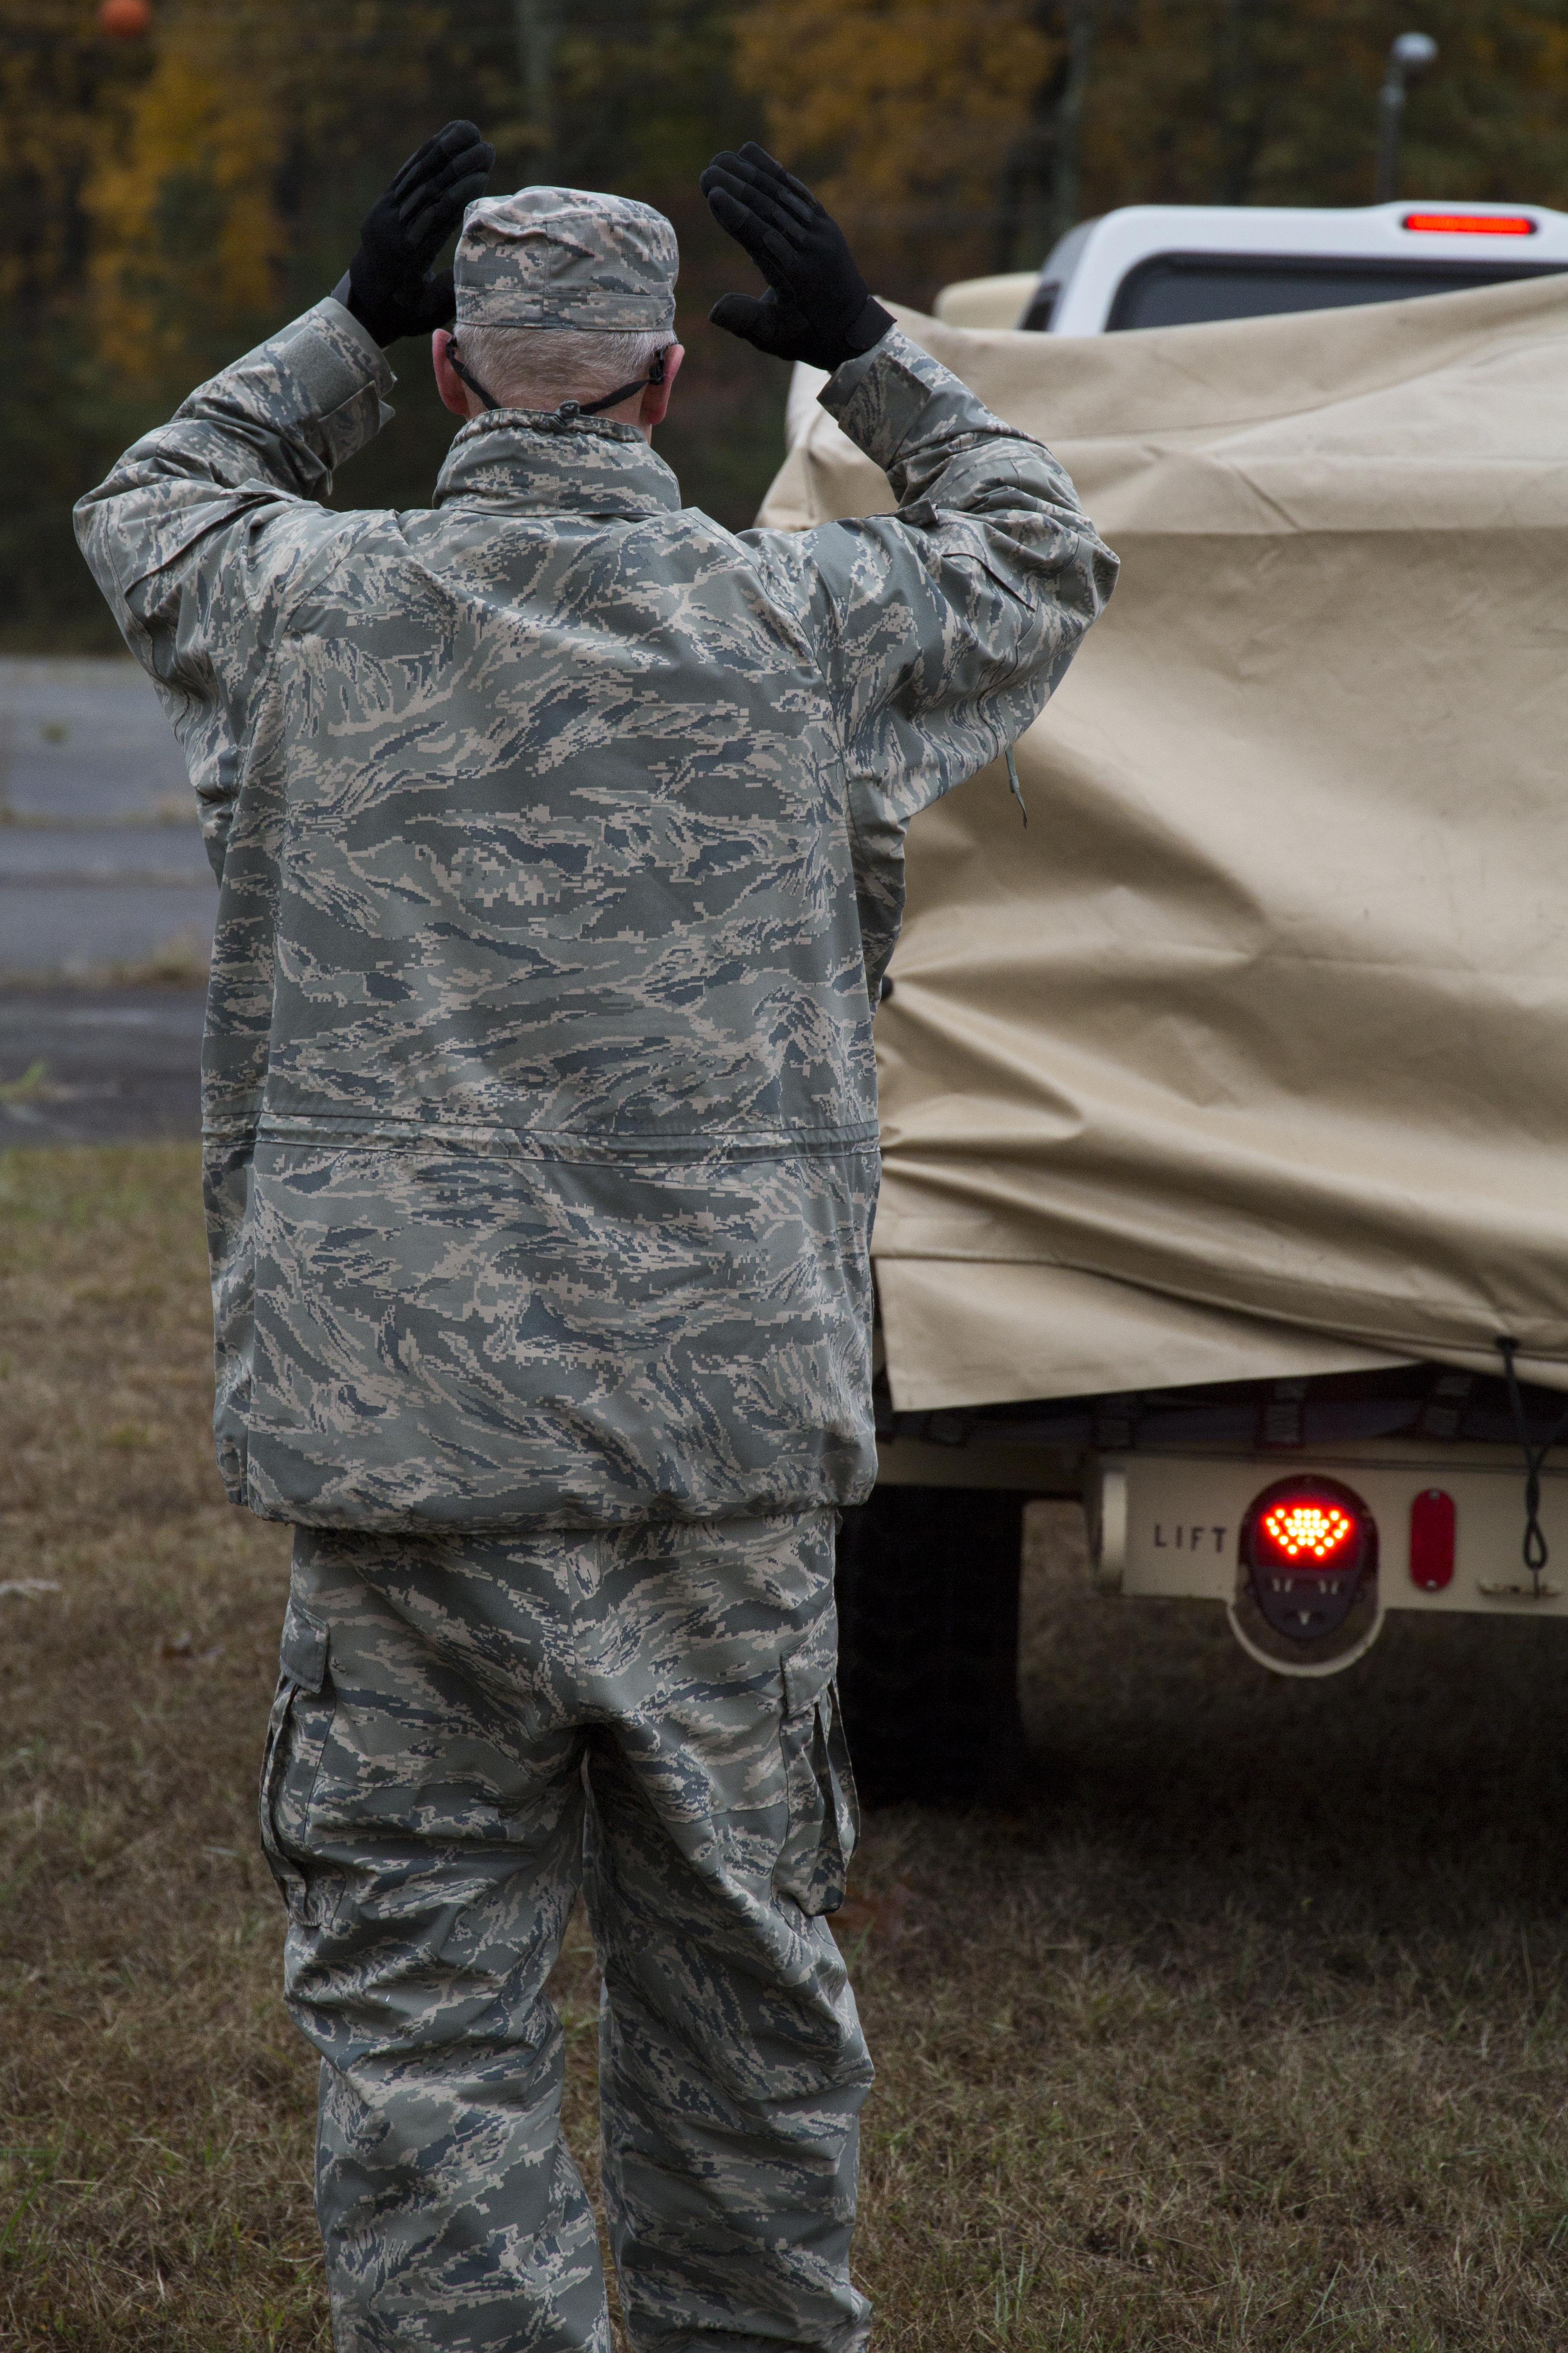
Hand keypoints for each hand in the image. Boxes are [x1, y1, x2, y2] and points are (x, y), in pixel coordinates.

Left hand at [337, 121, 494, 346]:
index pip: (435, 216)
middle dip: (458, 165)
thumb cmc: (403, 312)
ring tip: (470, 130)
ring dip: (444, 150)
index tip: (483, 175)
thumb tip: (477, 267)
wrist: (364, 302)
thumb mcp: (427, 312)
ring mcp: (386, 210)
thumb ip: (448, 291)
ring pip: (416, 174)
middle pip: (428, 189)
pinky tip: (446, 136)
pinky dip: (427, 153)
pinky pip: (407, 172)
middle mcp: (393, 226)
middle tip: (487, 148)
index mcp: (406, 254)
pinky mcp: (386, 200)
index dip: (459, 193)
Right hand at [700, 143, 891, 371]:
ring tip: (723, 158)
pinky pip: (797, 192)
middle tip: (708, 171)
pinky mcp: (824, 222)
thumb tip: (714, 312)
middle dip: (738, 186)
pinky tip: (752, 156)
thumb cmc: (808, 337)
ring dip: (753, 173)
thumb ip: (746, 322)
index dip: (737, 215)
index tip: (713, 193)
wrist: (855, 330)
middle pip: (771, 209)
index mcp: (796, 276)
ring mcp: (820, 232)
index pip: (762, 238)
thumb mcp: (775, 339)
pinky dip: (775, 173)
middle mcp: (810, 248)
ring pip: (784, 195)